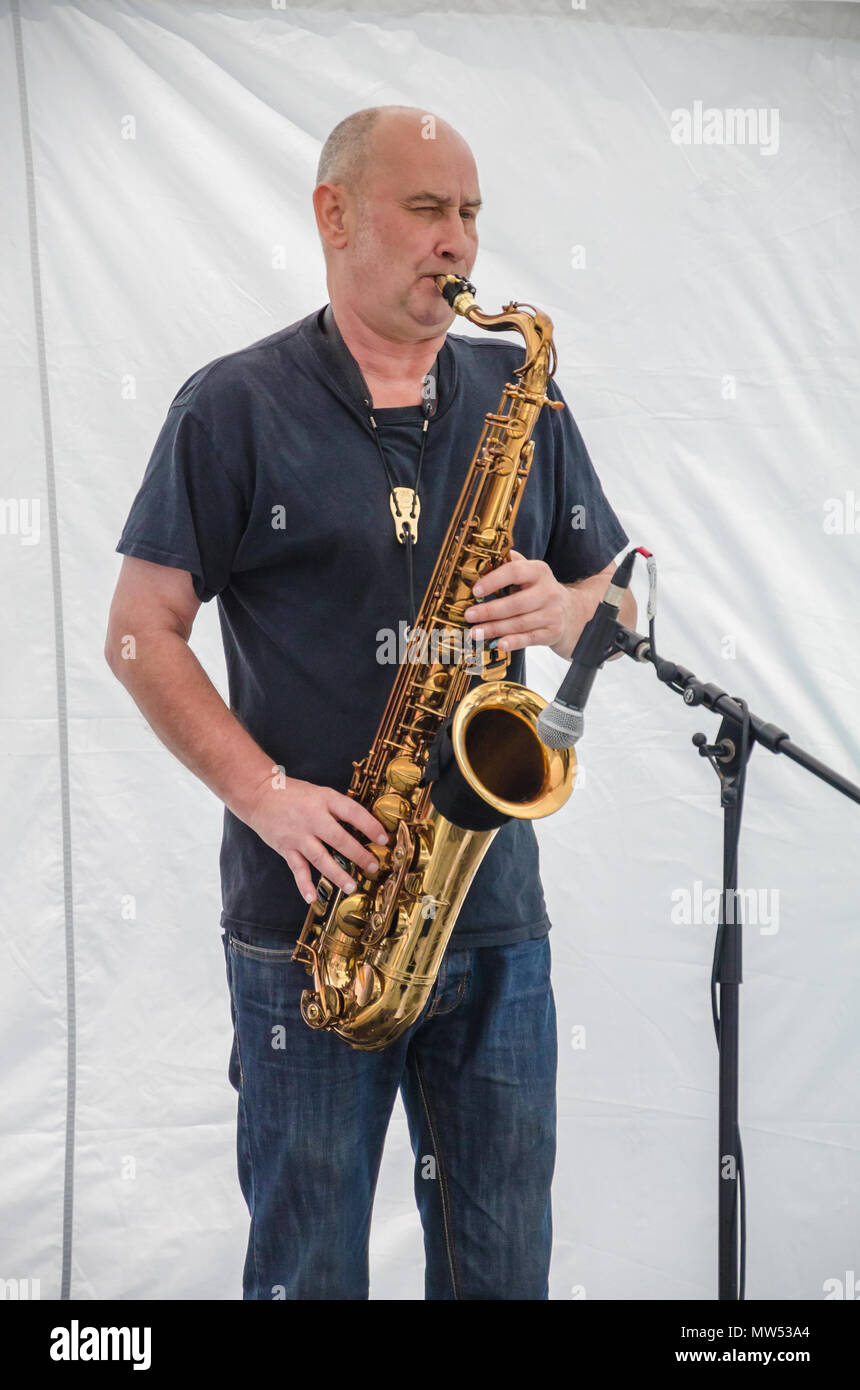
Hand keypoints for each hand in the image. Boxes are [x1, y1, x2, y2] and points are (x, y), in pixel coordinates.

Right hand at [245, 776, 389, 903]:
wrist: (259, 794)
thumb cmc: (294, 794)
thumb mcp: (320, 793)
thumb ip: (338, 809)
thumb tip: (365, 827)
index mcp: (325, 800)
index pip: (353, 813)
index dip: (370, 826)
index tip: (384, 838)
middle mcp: (312, 818)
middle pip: (340, 839)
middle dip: (359, 855)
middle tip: (374, 866)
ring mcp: (298, 835)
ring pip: (321, 858)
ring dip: (337, 874)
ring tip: (351, 887)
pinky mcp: (286, 848)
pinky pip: (297, 869)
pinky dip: (304, 885)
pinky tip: (312, 898)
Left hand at [462, 549, 583, 653]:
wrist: (571, 611)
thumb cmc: (539, 590)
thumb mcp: (530, 572)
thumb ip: (509, 564)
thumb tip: (482, 558)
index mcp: (539, 571)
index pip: (515, 571)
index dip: (493, 580)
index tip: (475, 590)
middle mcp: (548, 592)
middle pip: (516, 603)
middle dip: (489, 611)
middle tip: (469, 615)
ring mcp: (552, 613)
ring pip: (520, 623)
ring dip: (495, 629)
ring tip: (475, 632)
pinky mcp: (552, 632)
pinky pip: (529, 638)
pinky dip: (513, 642)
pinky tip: (498, 644)